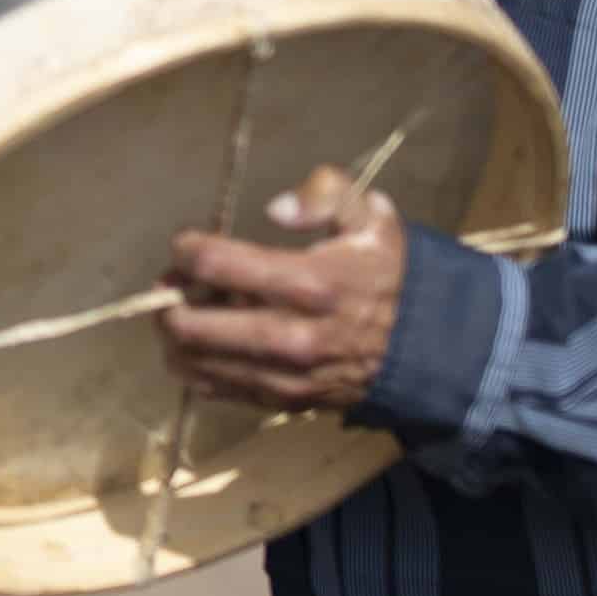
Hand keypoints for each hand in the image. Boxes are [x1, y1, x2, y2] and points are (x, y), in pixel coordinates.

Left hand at [157, 165, 405, 412]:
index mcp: (309, 281)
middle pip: (192, 325)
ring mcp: (284, 374)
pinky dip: (195, 367)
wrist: (428, 348)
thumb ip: (326, 195)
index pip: (217, 264)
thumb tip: (276, 209)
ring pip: (196, 363)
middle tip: (172, 282)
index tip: (186, 244)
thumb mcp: (370, 217)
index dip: (187, 249)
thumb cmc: (389, 274)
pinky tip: (200, 346)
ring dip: (174, 337)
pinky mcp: (283, 401)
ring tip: (181, 313)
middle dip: (168, 299)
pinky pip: (218, 390)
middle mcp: (290, 334)